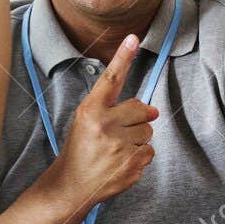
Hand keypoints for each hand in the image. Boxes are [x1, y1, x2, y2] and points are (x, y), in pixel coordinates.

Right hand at [45, 36, 158, 215]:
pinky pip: (149, 152)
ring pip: (147, 133)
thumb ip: (117, 109)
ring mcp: (118, 148)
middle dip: (136, 120)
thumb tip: (154, 111)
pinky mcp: (130, 166)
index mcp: (90, 111)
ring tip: (115, 151)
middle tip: (117, 134)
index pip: (110, 79)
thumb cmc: (80, 149)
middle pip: (141, 109)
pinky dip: (138, 157)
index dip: (123, 57)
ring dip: (137, 140)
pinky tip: (119, 164)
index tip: (133, 37)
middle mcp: (105, 126)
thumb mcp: (86, 122)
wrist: (70, 186)